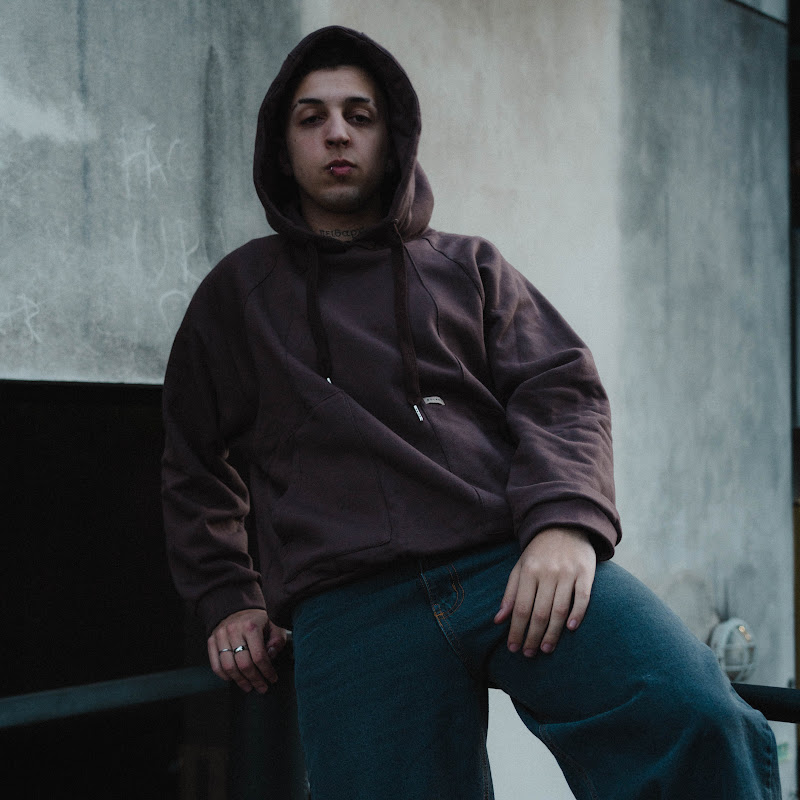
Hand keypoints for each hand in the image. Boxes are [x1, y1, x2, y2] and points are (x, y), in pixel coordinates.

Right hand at [208, 609, 288, 693]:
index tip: (272, 679)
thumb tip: (270, 657)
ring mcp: (220, 636)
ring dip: (240, 681)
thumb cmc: (258, 621)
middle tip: (262, 687)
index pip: (259, 656)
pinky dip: (224, 676)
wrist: (237, 608)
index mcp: (251, 626)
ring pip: (228, 667)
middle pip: (243, 664)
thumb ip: (277, 641)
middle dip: (255, 679)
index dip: (267, 671)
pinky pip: (215, 664)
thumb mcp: (274, 626)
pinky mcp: (211, 640)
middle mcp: (234, 630)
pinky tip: (234, 679)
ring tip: (249, 687)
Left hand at [494, 527, 595, 656]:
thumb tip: (498, 620)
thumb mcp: (520, 567)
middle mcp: (548, 572)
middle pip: (539, 612)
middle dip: (532, 637)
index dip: (516, 630)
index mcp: (529, 571)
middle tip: (529, 654)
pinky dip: (577, 614)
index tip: (513, 648)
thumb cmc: (539, 552)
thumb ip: (510, 593)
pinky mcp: (586, 572)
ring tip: (545, 649)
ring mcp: (568, 572)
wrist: (564, 524)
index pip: (521, 608)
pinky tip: (570, 629)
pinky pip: (582, 597)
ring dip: (552, 633)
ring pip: (559, 609)